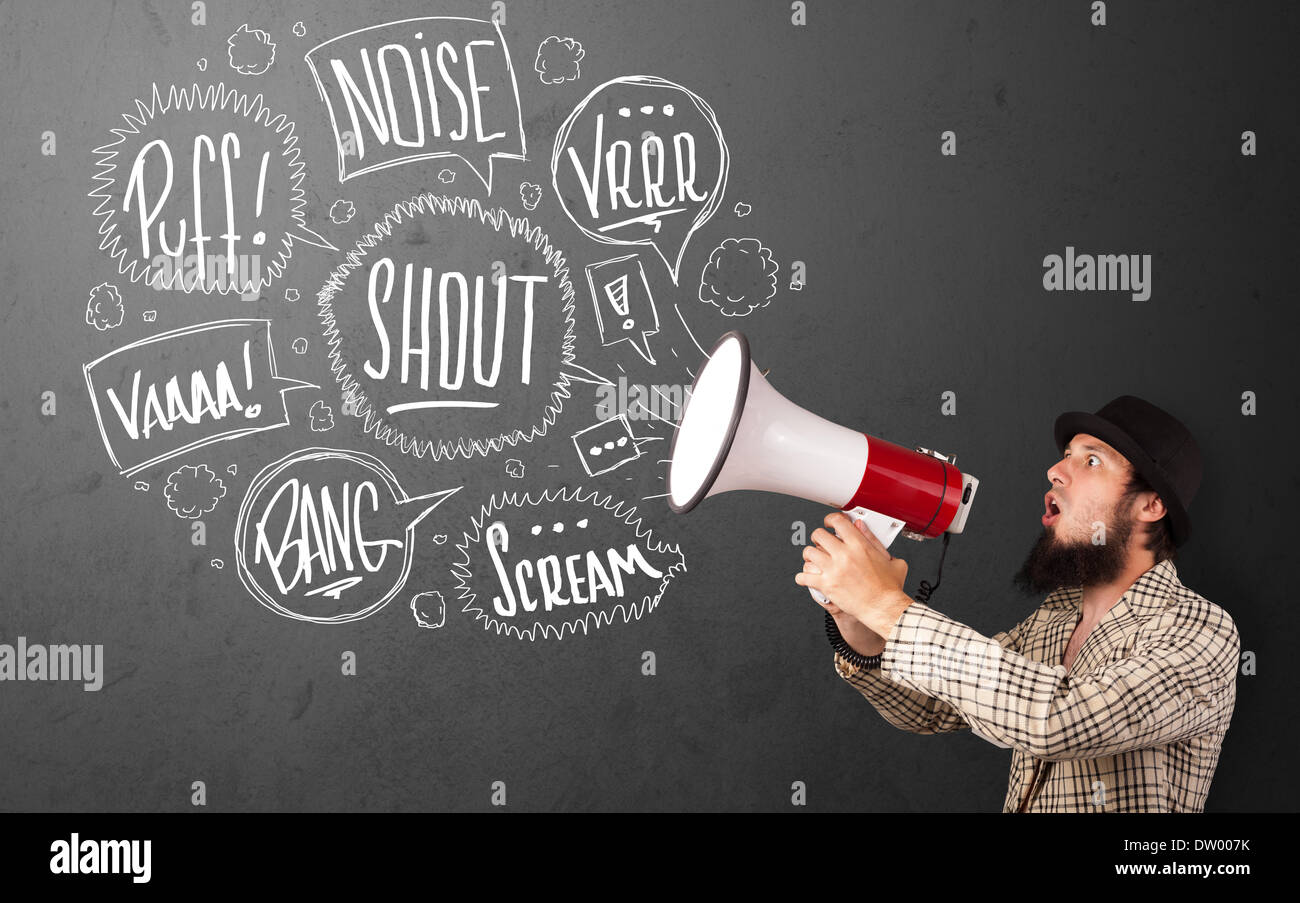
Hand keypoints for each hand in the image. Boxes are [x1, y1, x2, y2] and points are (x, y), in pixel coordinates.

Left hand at [795, 512, 914, 638]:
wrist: (884, 608)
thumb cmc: (889, 588)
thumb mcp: (890, 559)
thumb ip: (875, 540)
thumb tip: (862, 526)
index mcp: (859, 545)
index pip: (838, 522)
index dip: (831, 519)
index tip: (829, 523)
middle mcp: (844, 555)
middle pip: (818, 534)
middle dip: (818, 537)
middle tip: (820, 542)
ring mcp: (833, 569)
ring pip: (809, 552)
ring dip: (810, 556)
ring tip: (814, 559)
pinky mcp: (826, 585)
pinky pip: (804, 576)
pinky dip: (802, 577)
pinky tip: (806, 577)